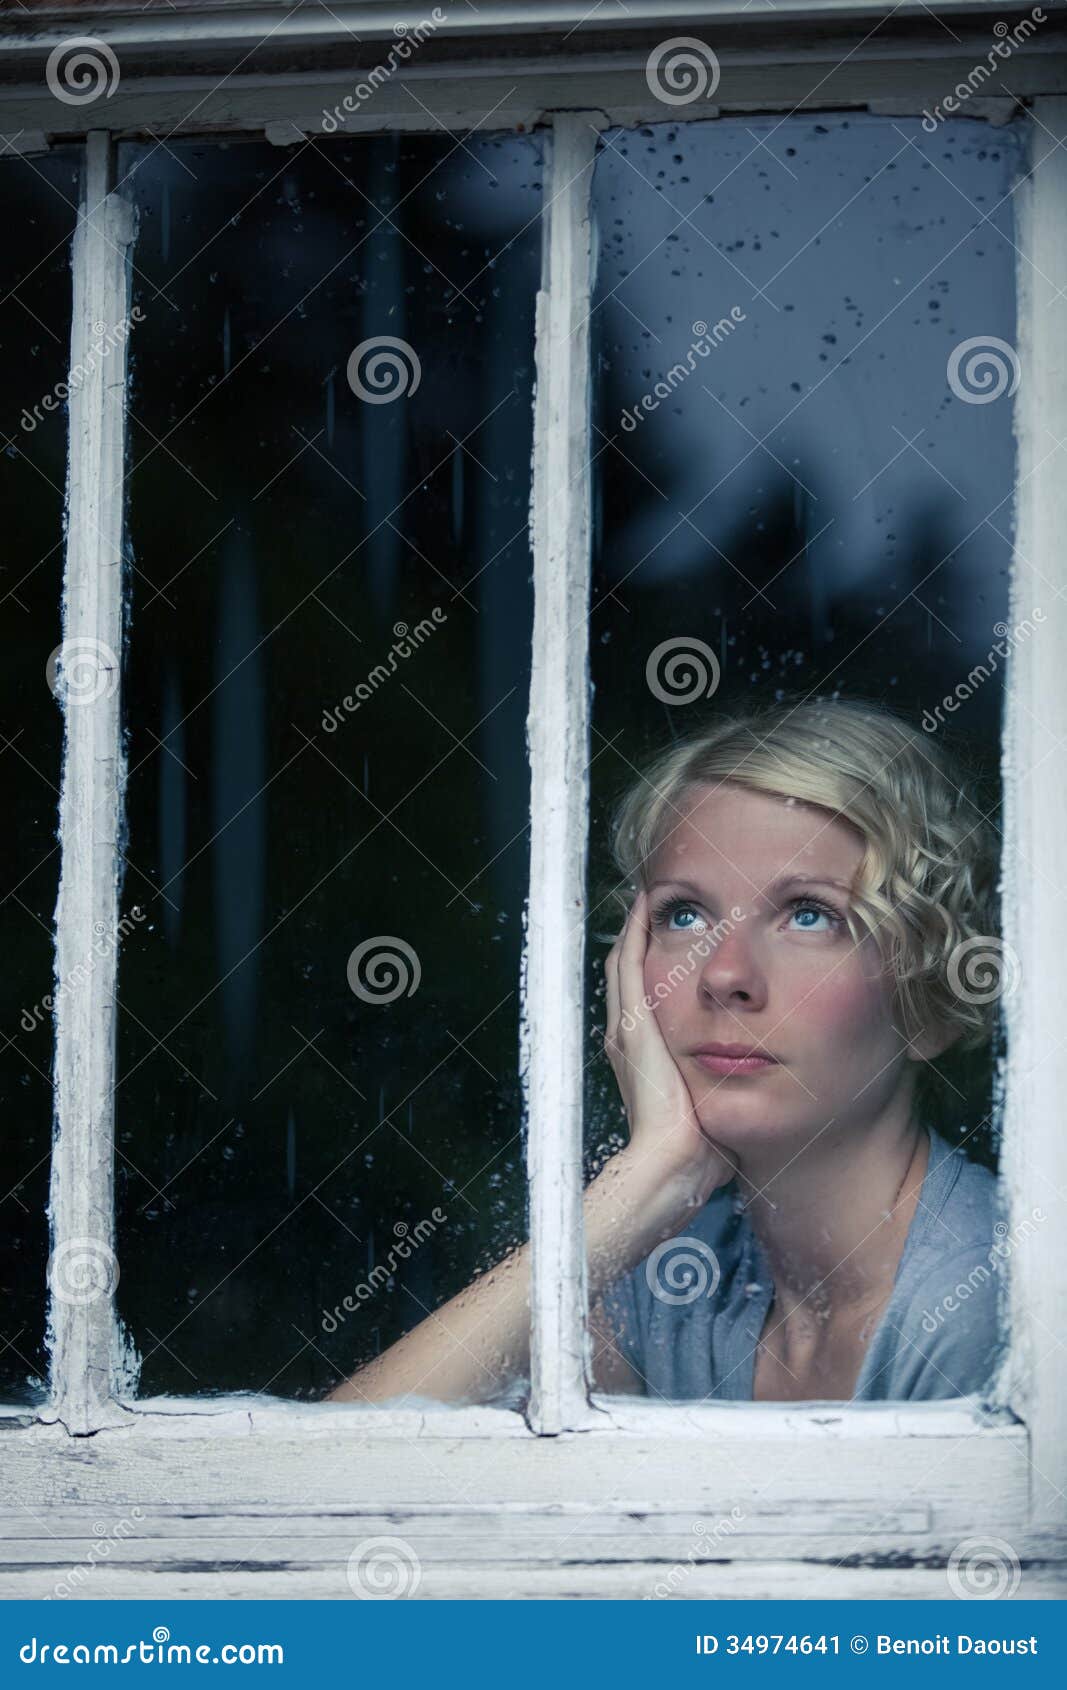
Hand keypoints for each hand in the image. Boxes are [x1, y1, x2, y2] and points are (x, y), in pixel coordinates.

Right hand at [603, 889, 735, 1206]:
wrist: (675, 1165)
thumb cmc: (702, 1149)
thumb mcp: (714, 1104)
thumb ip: (726, 1084)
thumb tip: (756, 1077)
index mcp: (644, 1058)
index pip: (645, 998)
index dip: (652, 967)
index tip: (672, 941)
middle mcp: (627, 1039)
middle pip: (628, 974)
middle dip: (641, 940)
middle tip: (656, 907)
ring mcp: (625, 1030)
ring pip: (624, 963)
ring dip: (636, 930)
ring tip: (649, 899)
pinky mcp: (633, 1026)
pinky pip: (629, 964)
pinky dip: (634, 933)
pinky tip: (645, 908)